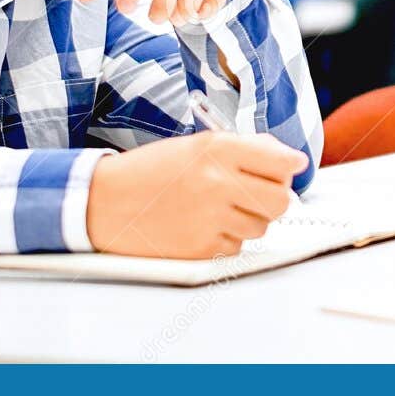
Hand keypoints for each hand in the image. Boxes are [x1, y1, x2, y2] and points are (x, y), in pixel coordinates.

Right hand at [85, 132, 306, 257]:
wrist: (105, 202)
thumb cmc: (152, 171)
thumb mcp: (196, 145)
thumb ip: (244, 149)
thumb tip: (289, 160)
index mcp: (216, 149)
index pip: (280, 161)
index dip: (289, 166)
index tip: (290, 167)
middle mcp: (216, 183)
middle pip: (280, 200)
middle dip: (275, 196)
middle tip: (259, 192)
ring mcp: (209, 219)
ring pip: (261, 227)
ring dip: (250, 219)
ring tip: (223, 208)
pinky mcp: (200, 250)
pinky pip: (236, 247)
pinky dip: (228, 238)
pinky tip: (204, 225)